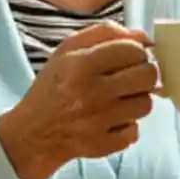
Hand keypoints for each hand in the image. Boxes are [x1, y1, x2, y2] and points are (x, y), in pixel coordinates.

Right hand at [0, 21, 157, 178]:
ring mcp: (97, 122)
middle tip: (132, 78)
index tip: (131, 58)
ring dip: (137, 100)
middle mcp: (90, 92)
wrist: (32, 133)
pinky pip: (134, 132)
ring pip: (146, 104)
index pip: (134, 50)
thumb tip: (145, 37)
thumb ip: (106, 33)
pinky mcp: (101, 145)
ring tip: (120, 100)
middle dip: (144, 74)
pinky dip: (127, 127)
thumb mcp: (69, 49)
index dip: (138, 52)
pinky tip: (112, 121)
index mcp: (81, 63)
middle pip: (147, 76)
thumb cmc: (54, 86)